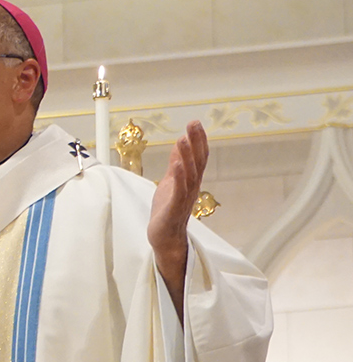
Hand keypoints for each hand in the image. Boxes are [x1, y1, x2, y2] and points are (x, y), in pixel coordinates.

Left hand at [148, 120, 208, 320]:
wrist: (164, 239)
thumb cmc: (167, 211)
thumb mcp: (170, 183)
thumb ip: (176, 164)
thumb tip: (180, 144)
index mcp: (190, 181)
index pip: (197, 157)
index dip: (198, 140)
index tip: (195, 122)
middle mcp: (191, 188)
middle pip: (197, 162)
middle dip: (196, 142)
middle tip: (195, 123)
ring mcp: (183, 199)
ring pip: (188, 175)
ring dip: (187, 157)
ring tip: (184, 139)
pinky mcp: (173, 209)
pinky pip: (178, 192)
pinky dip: (178, 178)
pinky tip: (176, 165)